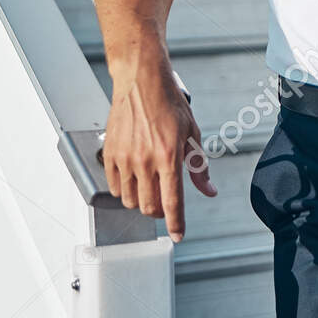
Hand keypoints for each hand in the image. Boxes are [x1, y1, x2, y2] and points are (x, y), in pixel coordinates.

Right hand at [103, 67, 216, 241]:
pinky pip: (114, 187)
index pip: (172, 202)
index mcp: (169, 156)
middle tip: (164, 203)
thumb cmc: (169, 103)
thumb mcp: (192, 134)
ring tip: (149, 186)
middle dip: (159, 212)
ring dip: (141, 201)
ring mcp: (124, 158)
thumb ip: (198, 167)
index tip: (178, 235)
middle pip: (149, 206)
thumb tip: (208, 190)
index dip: (176, 224)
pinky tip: (133, 178)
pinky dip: (124, 190)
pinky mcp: (109, 154)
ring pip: (130, 200)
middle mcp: (144, 160)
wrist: (141, 81)